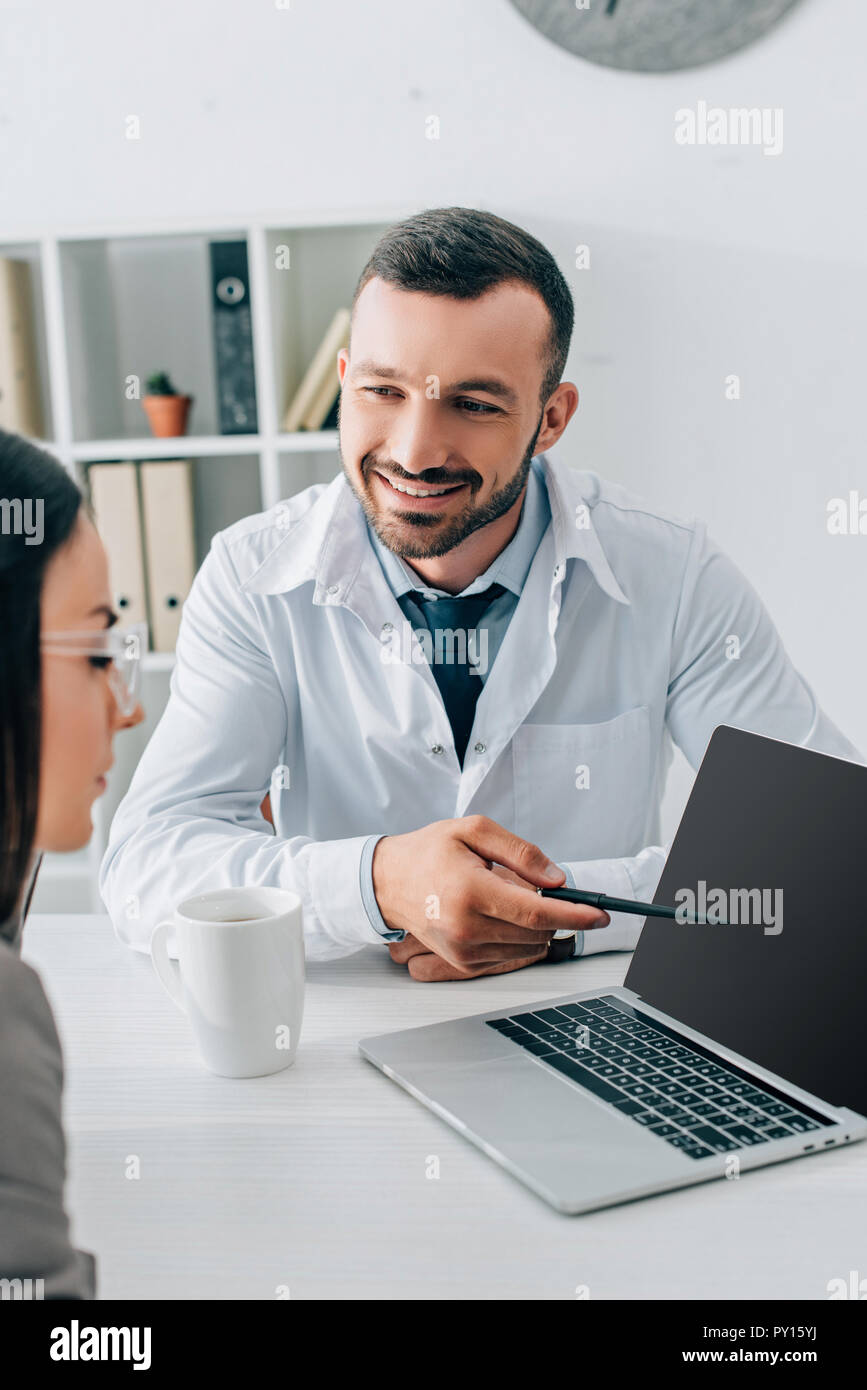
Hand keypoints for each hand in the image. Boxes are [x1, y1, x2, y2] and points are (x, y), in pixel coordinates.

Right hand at [373, 816, 608, 979]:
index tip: (601, 914)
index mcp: (470, 892)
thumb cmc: (429, 852)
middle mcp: (466, 927)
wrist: (388, 881)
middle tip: (547, 889)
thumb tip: (557, 878)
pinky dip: (519, 938)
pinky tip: (502, 916)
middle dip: (555, 913)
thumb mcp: (474, 831)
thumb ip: (521, 853)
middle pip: (538, 932)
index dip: (576, 914)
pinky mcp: (462, 963)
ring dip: (536, 926)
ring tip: (509, 898)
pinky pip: (510, 957)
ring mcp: (463, 950)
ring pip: (528, 947)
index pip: (537, 911)